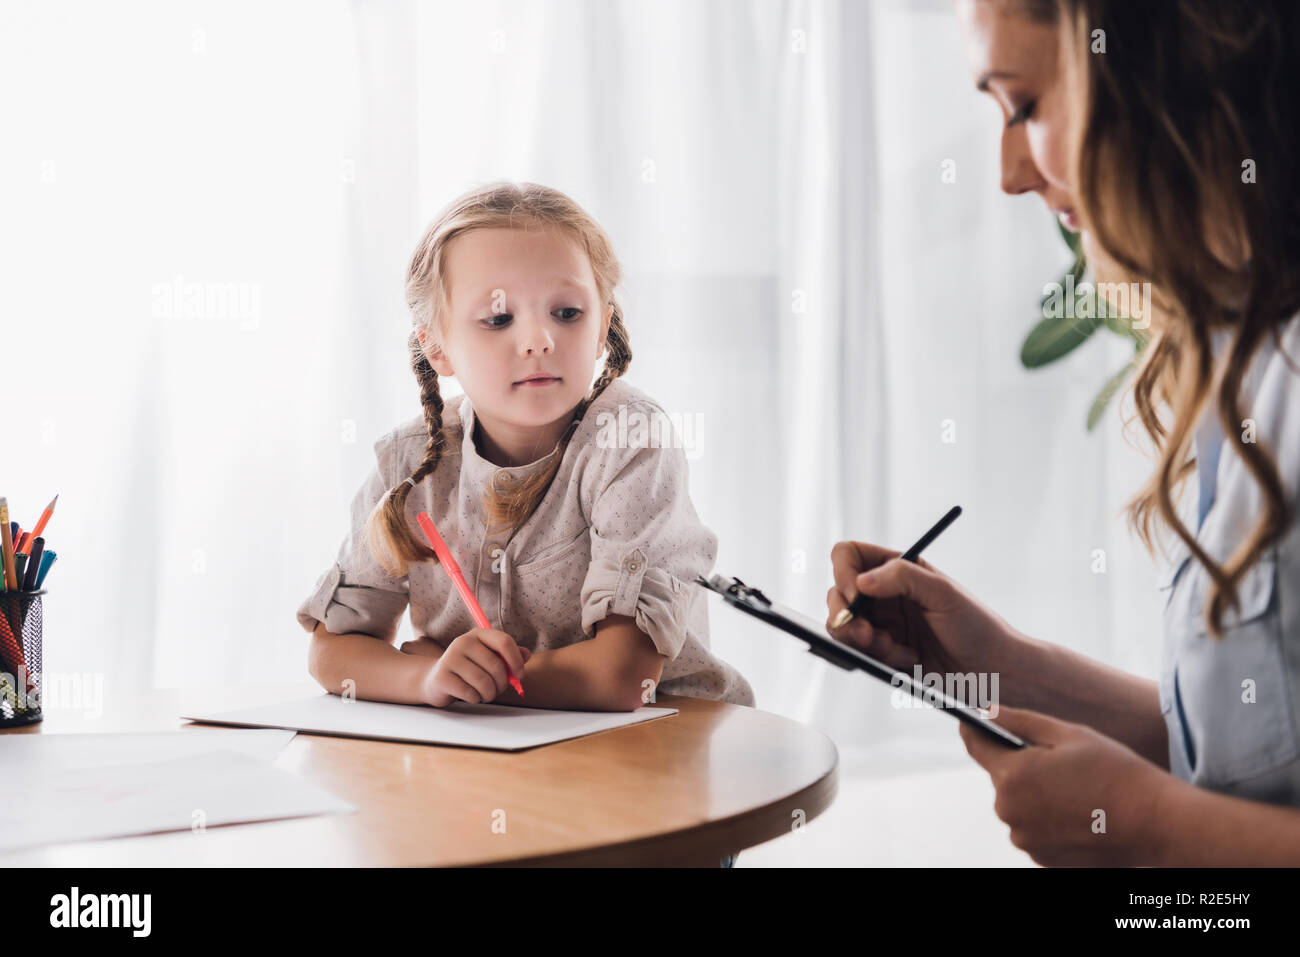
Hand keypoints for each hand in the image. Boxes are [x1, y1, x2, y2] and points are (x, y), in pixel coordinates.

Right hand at [418, 628, 530, 708]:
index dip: (516, 660)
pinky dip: (476, 699)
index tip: (519, 674)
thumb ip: (509, 656)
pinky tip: (472, 695)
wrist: (436, 680)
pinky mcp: (443, 677)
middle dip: (502, 684)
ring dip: (490, 694)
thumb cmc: (469, 669)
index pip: (504, 642)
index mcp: (478, 634)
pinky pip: (470, 693)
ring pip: (484, 682)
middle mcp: (463, 642)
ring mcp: (451, 658)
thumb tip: (526, 655)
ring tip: (486, 694)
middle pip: (496, 666)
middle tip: (498, 689)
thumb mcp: (489, 658)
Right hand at [825, 540, 1019, 678]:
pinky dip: (879, 657)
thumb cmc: (977, 626)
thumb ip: (903, 577)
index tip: (856, 594)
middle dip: (845, 615)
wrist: (993, 672)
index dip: (843, 572)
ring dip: (862, 640)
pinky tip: (908, 659)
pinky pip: (859, 653)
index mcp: (898, 570)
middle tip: (866, 634)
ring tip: (893, 649)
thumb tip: (861, 580)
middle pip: (837, 594)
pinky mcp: (883, 653)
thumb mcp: (944, 592)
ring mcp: (882, 624)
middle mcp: (884, 594)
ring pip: (843, 626)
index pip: (850, 556)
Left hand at [959, 705, 1170, 865]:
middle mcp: (1009, 811)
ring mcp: (1025, 838)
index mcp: (1012, 776)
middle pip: (1000, 776)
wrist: (1156, 825)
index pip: (976, 745)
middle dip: (1020, 763)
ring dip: (1035, 792)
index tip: (972, 718)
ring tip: (1075, 788)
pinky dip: (1048, 817)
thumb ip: (1020, 721)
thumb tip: (987, 712)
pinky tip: (1080, 811)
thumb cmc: (1115, 773)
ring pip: (1018, 803)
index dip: (974, 728)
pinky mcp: (1042, 858)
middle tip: (1057, 758)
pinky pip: (1033, 827)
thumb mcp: (1068, 734)